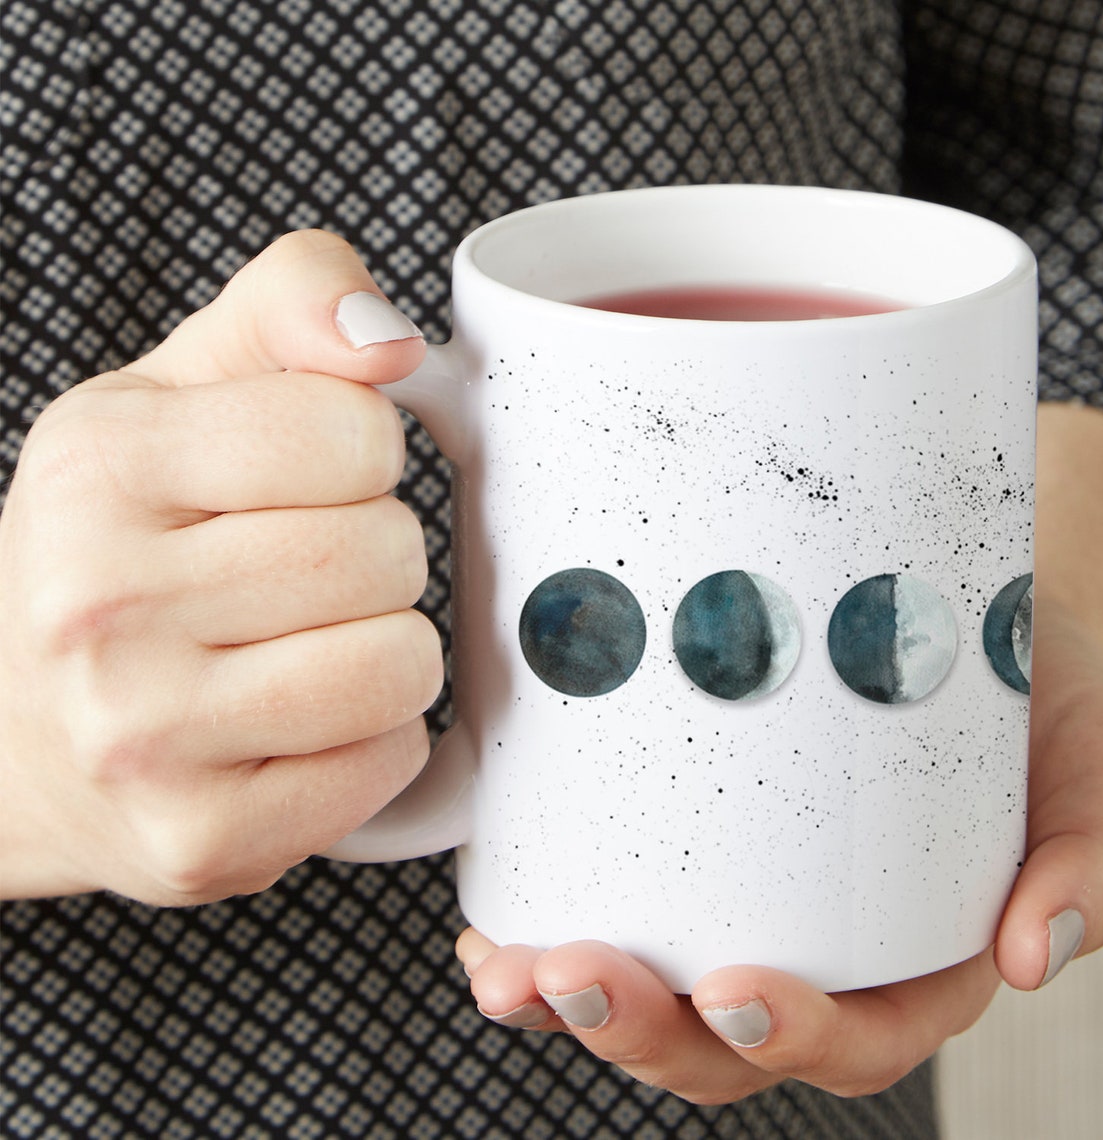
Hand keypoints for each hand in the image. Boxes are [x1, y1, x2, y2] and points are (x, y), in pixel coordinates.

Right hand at [0, 231, 443, 904]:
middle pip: (386, 552)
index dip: (360, 454)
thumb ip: (295, 304)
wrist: (15, 726)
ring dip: (383, 648)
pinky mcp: (199, 840)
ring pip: (400, 661)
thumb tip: (388, 343)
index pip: (353, 431)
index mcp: (99, 466)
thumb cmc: (122, 543)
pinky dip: (372, 739)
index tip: (307, 481)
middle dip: (374, 555)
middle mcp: (97, 604)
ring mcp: (140, 739)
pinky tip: (299, 725)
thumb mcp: (183, 388)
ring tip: (305, 647)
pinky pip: (386, 761)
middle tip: (300, 577)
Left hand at [457, 405, 1102, 1103]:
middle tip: (572, 977)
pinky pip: (615, 899)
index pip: (853, 1035)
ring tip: (501, 969)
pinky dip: (546, 916)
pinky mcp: (688, 841)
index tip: (734, 992)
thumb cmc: (1036, 702)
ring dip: (567, 996)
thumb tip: (1042, 954)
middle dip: (642, 1028)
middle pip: (724, 1036)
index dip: (792, 1035)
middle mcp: (818, 947)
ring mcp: (743, 898)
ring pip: (653, 987)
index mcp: (914, 959)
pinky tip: (489, 914)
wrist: (978, 616)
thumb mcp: (1092, 773)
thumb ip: (1088, 860)